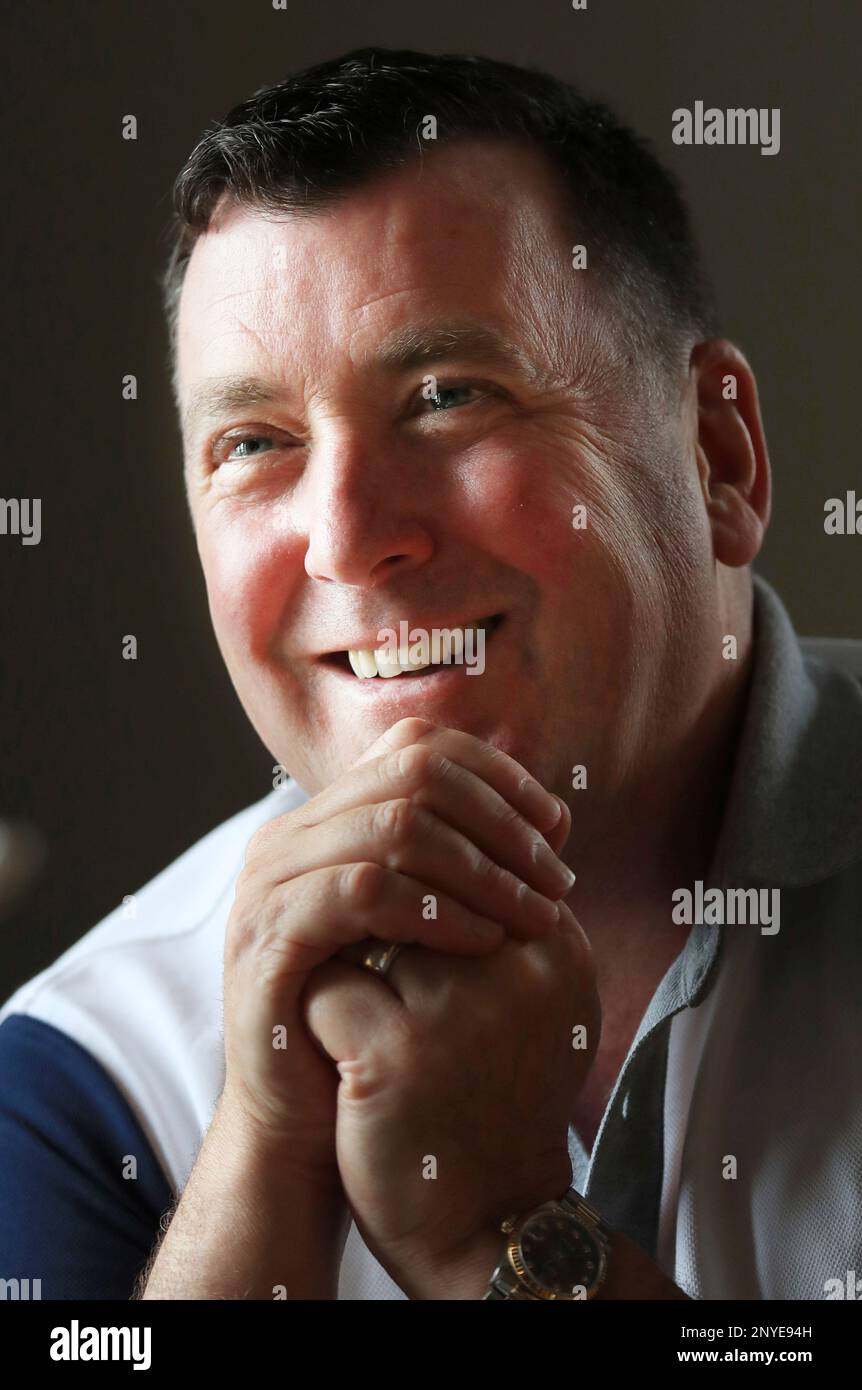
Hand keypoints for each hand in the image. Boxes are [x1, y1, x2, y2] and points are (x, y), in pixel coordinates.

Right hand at [220, 716, 573, 1190]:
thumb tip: (554, 817)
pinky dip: (434, 907)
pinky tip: (482, 942)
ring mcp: (271, 882)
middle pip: (413, 773)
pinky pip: (363, 890)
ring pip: (395, 825)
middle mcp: (291, 836)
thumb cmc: (375, 1026)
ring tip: (533, 915)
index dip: (497, 776)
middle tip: (555, 879)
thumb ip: (467, 867)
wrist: (303, 1126)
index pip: (418, 746)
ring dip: (482, 867)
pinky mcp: (268, 936)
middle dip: (500, 821)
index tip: (557, 830)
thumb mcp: (426, 930)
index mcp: (328, 821)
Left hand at [301, 894, 600, 1298]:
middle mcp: (518, 970)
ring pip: (362, 927)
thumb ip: (509, 915)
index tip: (402, 928)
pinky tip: (334, 1051)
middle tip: (364, 958)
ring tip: (353, 1005)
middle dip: (377, 910)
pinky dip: (315, 1013)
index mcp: (556, 947)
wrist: (485, 1218)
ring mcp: (460, 1012)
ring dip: (343, 957)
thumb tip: (452, 826)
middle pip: (412, 882)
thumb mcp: (532, 999)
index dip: (419, 882)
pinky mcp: (398, 1056)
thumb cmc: (498, 1095)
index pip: (469, 856)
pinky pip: (328, 989)